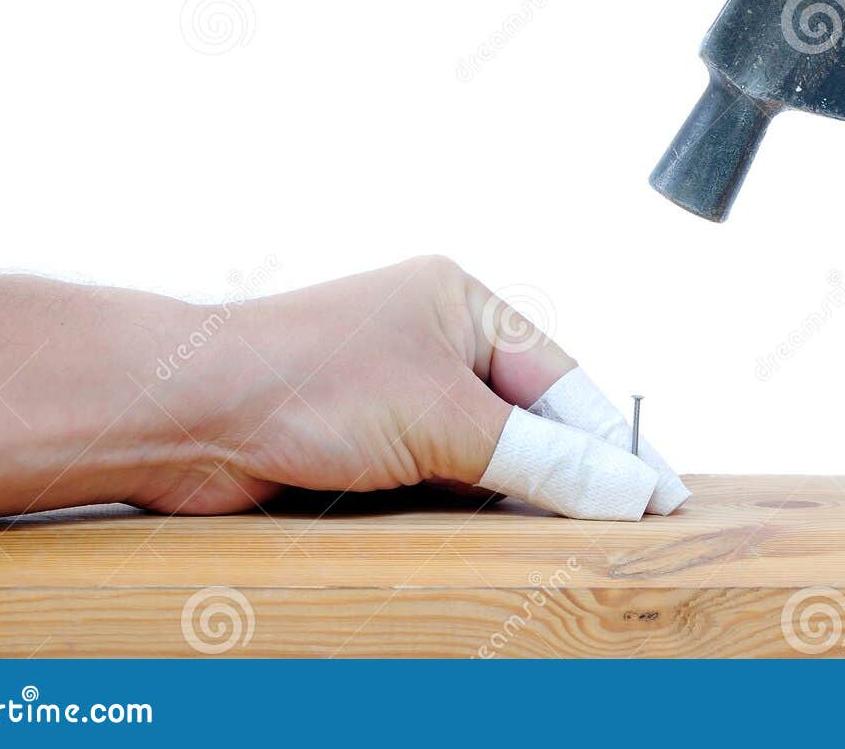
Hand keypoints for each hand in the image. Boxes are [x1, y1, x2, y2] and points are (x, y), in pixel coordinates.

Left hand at [132, 256, 667, 518]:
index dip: (613, 441)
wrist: (183, 415)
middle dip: (572, 471)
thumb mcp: (446, 419)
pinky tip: (500, 540)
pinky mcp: (368, 445)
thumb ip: (544, 460)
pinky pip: (444, 481)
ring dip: (519, 495)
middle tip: (628, 527)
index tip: (662, 497)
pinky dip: (473, 509)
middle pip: (532, 418)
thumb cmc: (307, 381)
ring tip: (572, 541)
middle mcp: (436, 342)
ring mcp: (400, 394)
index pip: (564, 380)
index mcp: (463, 303)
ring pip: (490, 456)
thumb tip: (629, 491)